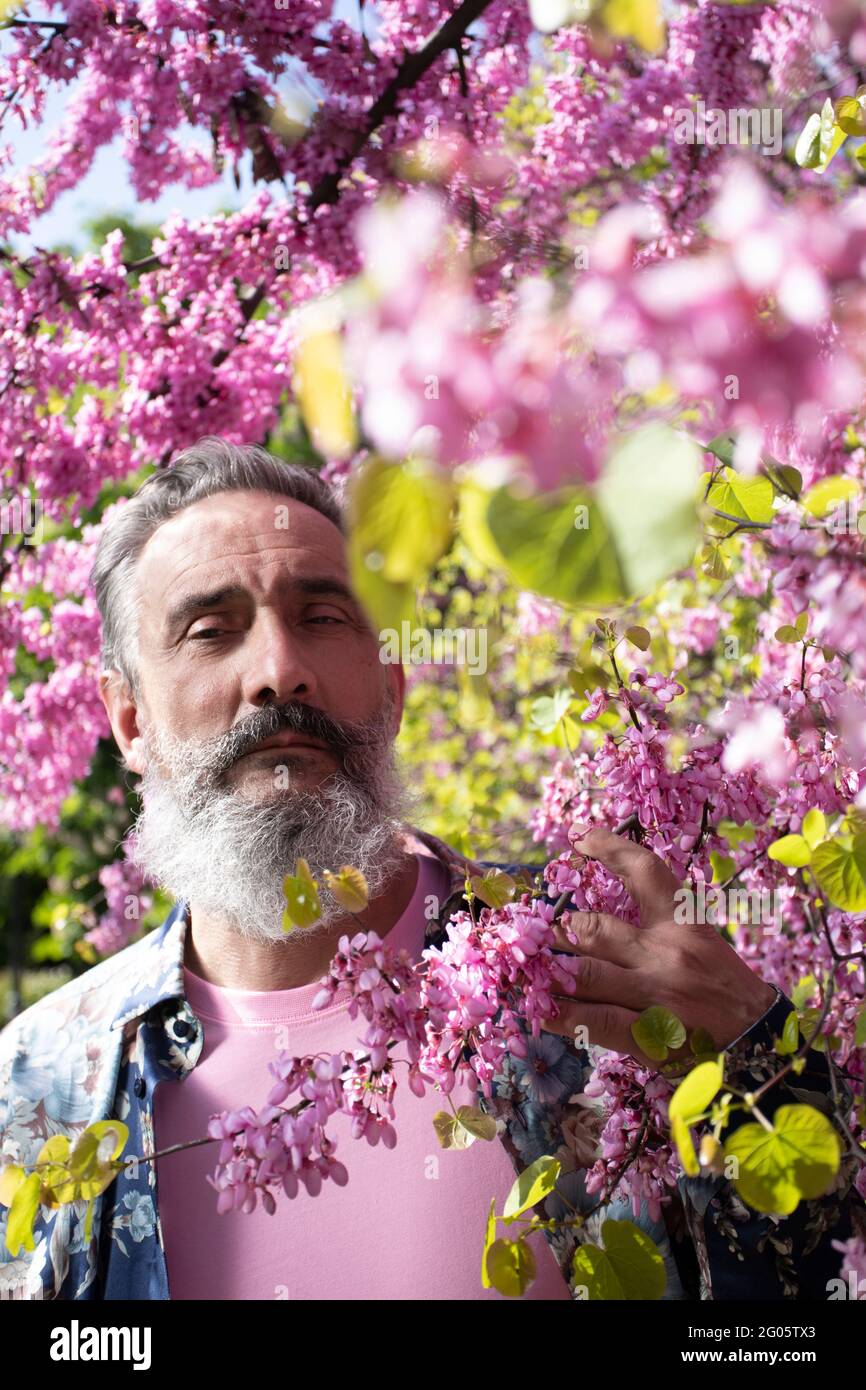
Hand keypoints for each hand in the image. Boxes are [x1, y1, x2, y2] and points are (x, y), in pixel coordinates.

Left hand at [541, 824, 777, 1066]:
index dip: (607, 846)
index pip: (645, 871)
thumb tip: (597, 923)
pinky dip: (559, 1014)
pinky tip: (539, 1012)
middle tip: (533, 935)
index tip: (577, 834)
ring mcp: (656, 994)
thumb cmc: (724, 990)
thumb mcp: (699, 944)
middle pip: (595, 928)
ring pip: (584, 974)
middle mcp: (667, 953)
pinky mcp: (648, 1034)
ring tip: (524, 972)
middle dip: (559, 931)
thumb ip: (655, 930)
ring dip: (547, 973)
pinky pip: (592, 1019)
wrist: (761, 1042)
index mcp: (684, 923)